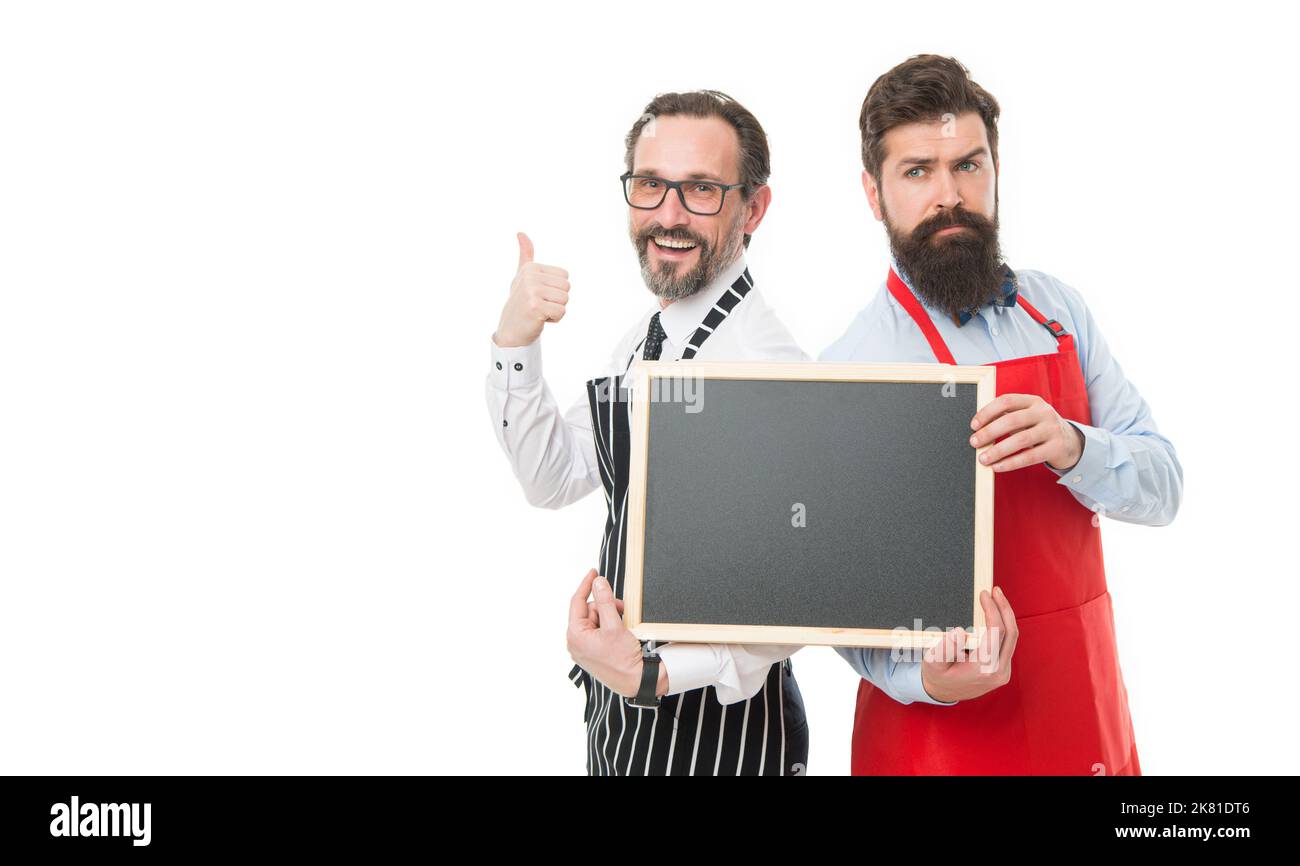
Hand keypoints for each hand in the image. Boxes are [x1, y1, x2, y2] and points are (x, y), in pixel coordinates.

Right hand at [493, 232, 570, 347]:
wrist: (511, 330)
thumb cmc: (520, 302)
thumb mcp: (522, 276)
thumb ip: (525, 255)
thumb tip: (520, 233)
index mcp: (531, 267)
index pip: (564, 276)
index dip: (556, 290)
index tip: (540, 295)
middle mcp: (530, 276)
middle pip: (566, 288)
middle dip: (557, 300)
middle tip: (540, 304)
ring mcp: (531, 291)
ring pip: (565, 300)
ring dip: (556, 310)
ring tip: (540, 311)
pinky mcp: (535, 306)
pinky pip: (561, 312)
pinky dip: (554, 319)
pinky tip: (540, 319)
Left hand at [566, 569, 656, 698]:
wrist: (636, 681)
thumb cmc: (623, 659)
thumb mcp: (614, 625)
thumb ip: (605, 601)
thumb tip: (598, 583)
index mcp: (575, 635)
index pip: (577, 602)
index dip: (586, 584)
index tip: (594, 572)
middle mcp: (575, 642)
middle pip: (588, 611)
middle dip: (606, 606)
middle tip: (622, 608)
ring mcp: (583, 649)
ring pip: (595, 620)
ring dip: (609, 617)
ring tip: (623, 624)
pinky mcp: (592, 653)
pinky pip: (598, 631)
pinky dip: (609, 627)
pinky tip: (620, 632)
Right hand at [920, 586, 1018, 702]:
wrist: (943, 693)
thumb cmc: (937, 676)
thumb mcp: (932, 662)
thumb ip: (944, 648)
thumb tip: (959, 632)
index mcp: (984, 669)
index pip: (996, 633)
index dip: (992, 610)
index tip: (984, 594)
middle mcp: (999, 671)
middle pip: (1011, 633)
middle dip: (1005, 608)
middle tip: (995, 591)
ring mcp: (1004, 671)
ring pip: (1012, 638)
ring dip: (1006, 616)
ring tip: (996, 598)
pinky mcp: (1003, 668)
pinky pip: (1008, 643)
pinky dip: (1004, 626)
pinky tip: (996, 614)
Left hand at [969, 393, 1084, 471]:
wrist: (1071, 442)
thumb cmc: (1038, 428)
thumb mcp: (1026, 417)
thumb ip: (1006, 418)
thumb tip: (978, 429)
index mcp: (1033, 401)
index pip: (1006, 401)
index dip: (987, 412)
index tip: (973, 425)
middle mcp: (1044, 412)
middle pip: (1012, 420)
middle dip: (989, 432)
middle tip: (974, 442)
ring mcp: (1052, 430)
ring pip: (1021, 440)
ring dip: (998, 451)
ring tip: (982, 459)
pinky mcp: (1056, 448)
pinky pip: (1030, 457)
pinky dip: (1011, 463)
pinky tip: (997, 467)